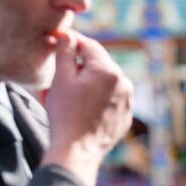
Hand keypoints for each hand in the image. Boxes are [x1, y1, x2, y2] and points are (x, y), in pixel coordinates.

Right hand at [41, 31, 133, 185]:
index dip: (71, 42)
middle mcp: (124, 82)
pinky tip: (80, 107)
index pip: (89, 45)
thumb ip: (65, 52)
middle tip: (57, 73)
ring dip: (86, 82)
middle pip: (97, 64)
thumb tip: (67, 34)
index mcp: (109, 70)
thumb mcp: (61, 79)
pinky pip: (110, 98)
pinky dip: (96, 97)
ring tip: (66, 94)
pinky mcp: (126, 115)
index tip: (56, 41)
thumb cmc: (66, 114)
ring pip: (104, 81)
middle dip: (77, 65)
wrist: (77, 150)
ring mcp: (128, 100)